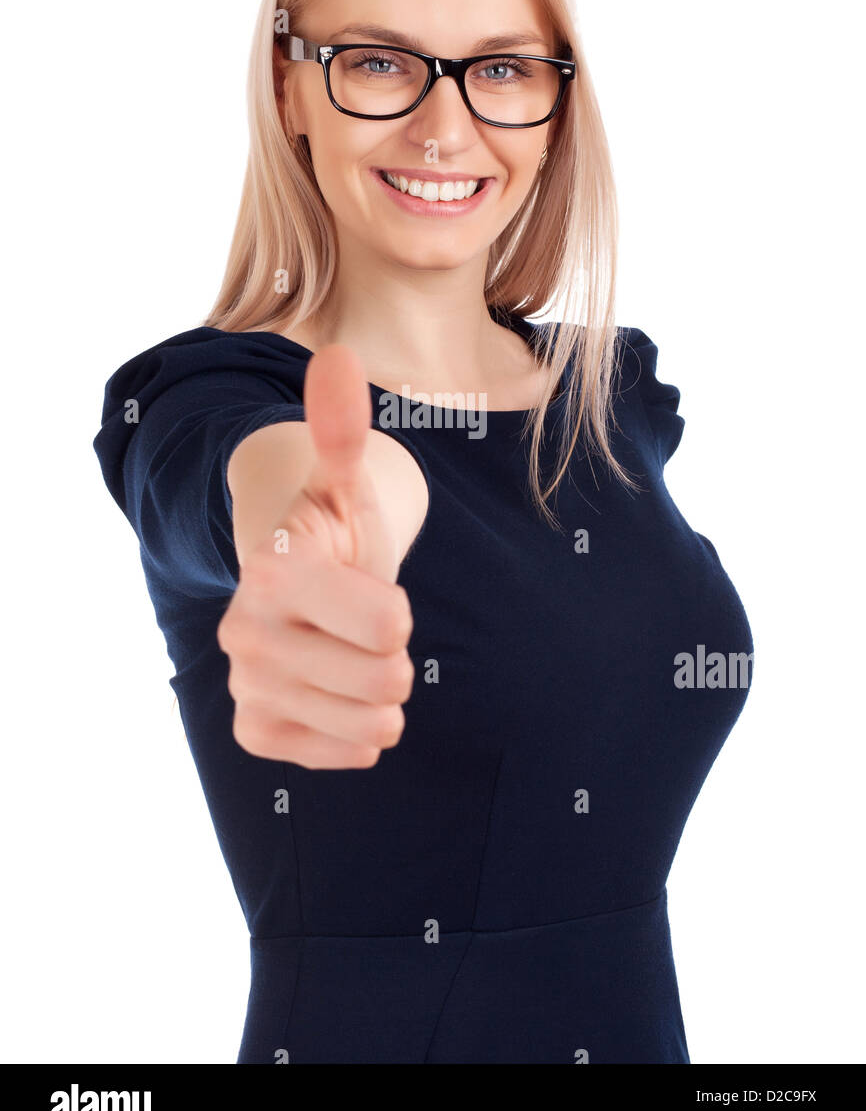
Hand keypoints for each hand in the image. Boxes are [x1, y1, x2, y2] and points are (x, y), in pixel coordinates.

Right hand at [217, 344, 414, 767]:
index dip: (396, 607)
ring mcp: (246, 685)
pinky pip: (345, 755)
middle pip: (387, 679)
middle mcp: (245, 632)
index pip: (388, 623)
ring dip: (381, 694)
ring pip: (372, 724)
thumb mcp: (346, 482)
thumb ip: (343, 430)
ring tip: (352, 655)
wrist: (293, 585)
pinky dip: (358, 731)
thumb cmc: (333, 533)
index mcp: (271, 570)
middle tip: (362, 624)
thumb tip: (336, 356)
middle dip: (393, 653)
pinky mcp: (254, 730)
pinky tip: (339, 694)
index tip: (366, 584)